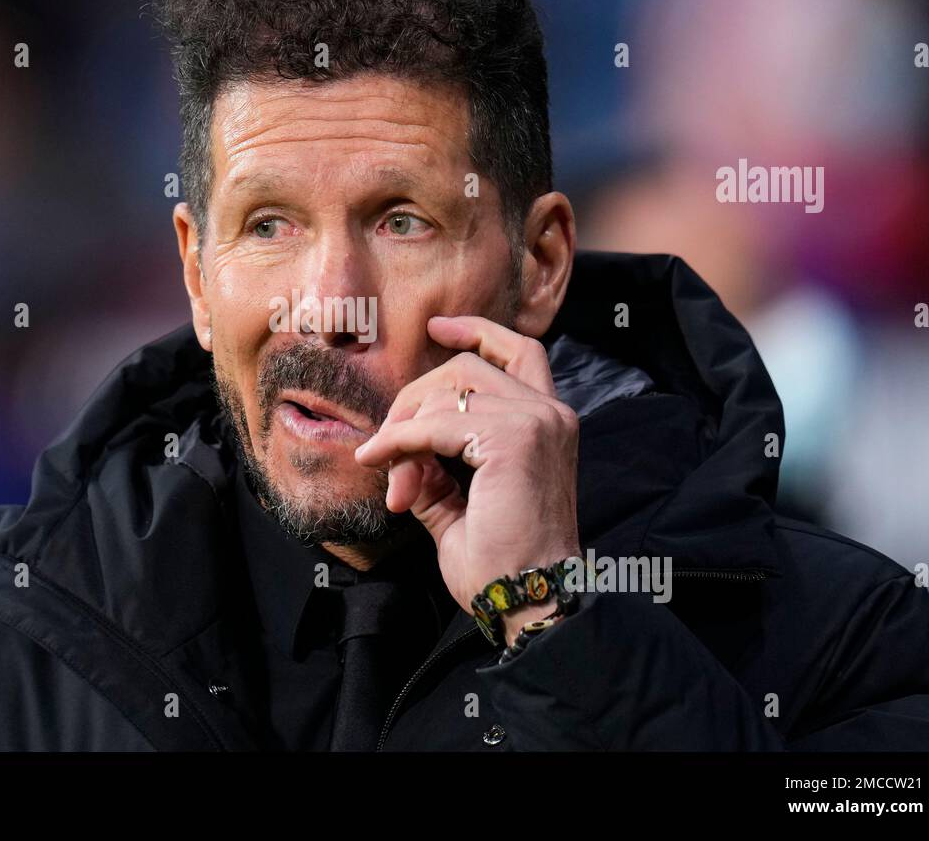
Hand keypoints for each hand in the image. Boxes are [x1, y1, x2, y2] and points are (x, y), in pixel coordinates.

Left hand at [354, 315, 580, 644]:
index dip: (476, 332)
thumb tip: (397, 448)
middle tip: (387, 449)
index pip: (519, 350)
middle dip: (414, 399)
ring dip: (405, 426)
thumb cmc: (501, 565)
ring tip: (395, 480)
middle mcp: (550, 414)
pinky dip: (399, 439)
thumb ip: (432, 471)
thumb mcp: (458, 507)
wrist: (528, 599)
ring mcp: (535, 423)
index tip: (436, 329)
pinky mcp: (513, 440)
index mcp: (549, 423)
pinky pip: (435, 423)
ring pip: (447, 387)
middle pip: (467, 367)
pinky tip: (379, 460)